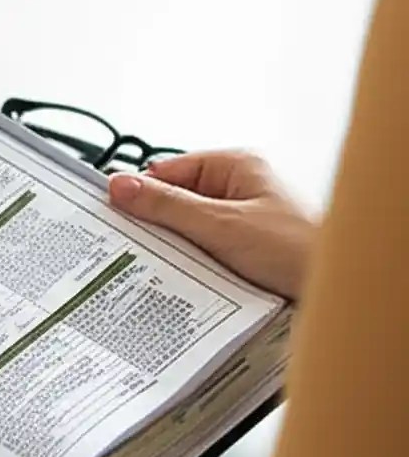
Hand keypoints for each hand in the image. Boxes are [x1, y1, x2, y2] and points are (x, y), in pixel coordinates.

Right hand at [107, 151, 317, 298]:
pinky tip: (193, 281)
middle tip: (139, 250)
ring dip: (179, 251)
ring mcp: (243, 219)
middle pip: (175, 203)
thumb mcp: (221, 225)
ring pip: (189, 231)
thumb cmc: (300, 249)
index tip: (114, 217)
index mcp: (234, 166)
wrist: (342, 290)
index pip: (166, 171)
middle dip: (159, 228)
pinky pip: (205, 252)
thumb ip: (167, 206)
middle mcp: (239, 188)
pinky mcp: (247, 249)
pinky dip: (196, 266)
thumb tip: (121, 186)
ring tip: (174, 268)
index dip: (140, 194)